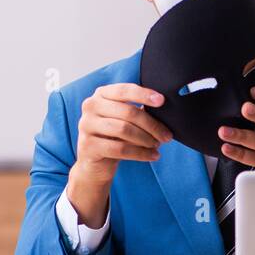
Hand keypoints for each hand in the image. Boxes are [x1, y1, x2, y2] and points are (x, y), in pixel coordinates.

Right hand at [67, 84, 170, 225]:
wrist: (95, 165)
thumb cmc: (115, 137)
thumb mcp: (124, 120)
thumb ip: (138, 111)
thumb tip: (165, 109)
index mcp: (101, 94)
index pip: (124, 90)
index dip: (144, 94)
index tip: (162, 101)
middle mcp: (90, 106)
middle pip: (128, 112)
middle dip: (152, 125)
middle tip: (167, 135)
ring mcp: (86, 125)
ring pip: (124, 130)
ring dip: (146, 139)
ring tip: (158, 145)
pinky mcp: (88, 145)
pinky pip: (120, 149)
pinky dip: (140, 153)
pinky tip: (153, 156)